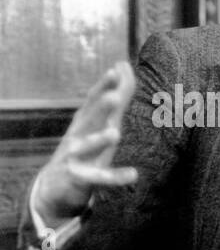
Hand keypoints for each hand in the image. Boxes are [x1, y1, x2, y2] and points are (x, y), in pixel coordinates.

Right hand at [33, 62, 138, 223]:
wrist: (55, 185)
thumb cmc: (84, 145)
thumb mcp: (97, 120)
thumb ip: (114, 95)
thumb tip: (122, 64)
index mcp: (85, 121)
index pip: (94, 100)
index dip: (105, 86)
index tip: (117, 68)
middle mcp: (78, 135)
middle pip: (89, 120)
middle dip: (100, 108)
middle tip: (114, 97)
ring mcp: (77, 157)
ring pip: (88, 147)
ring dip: (99, 140)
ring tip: (115, 134)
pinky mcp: (81, 178)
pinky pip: (100, 178)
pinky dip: (116, 177)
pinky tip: (133, 175)